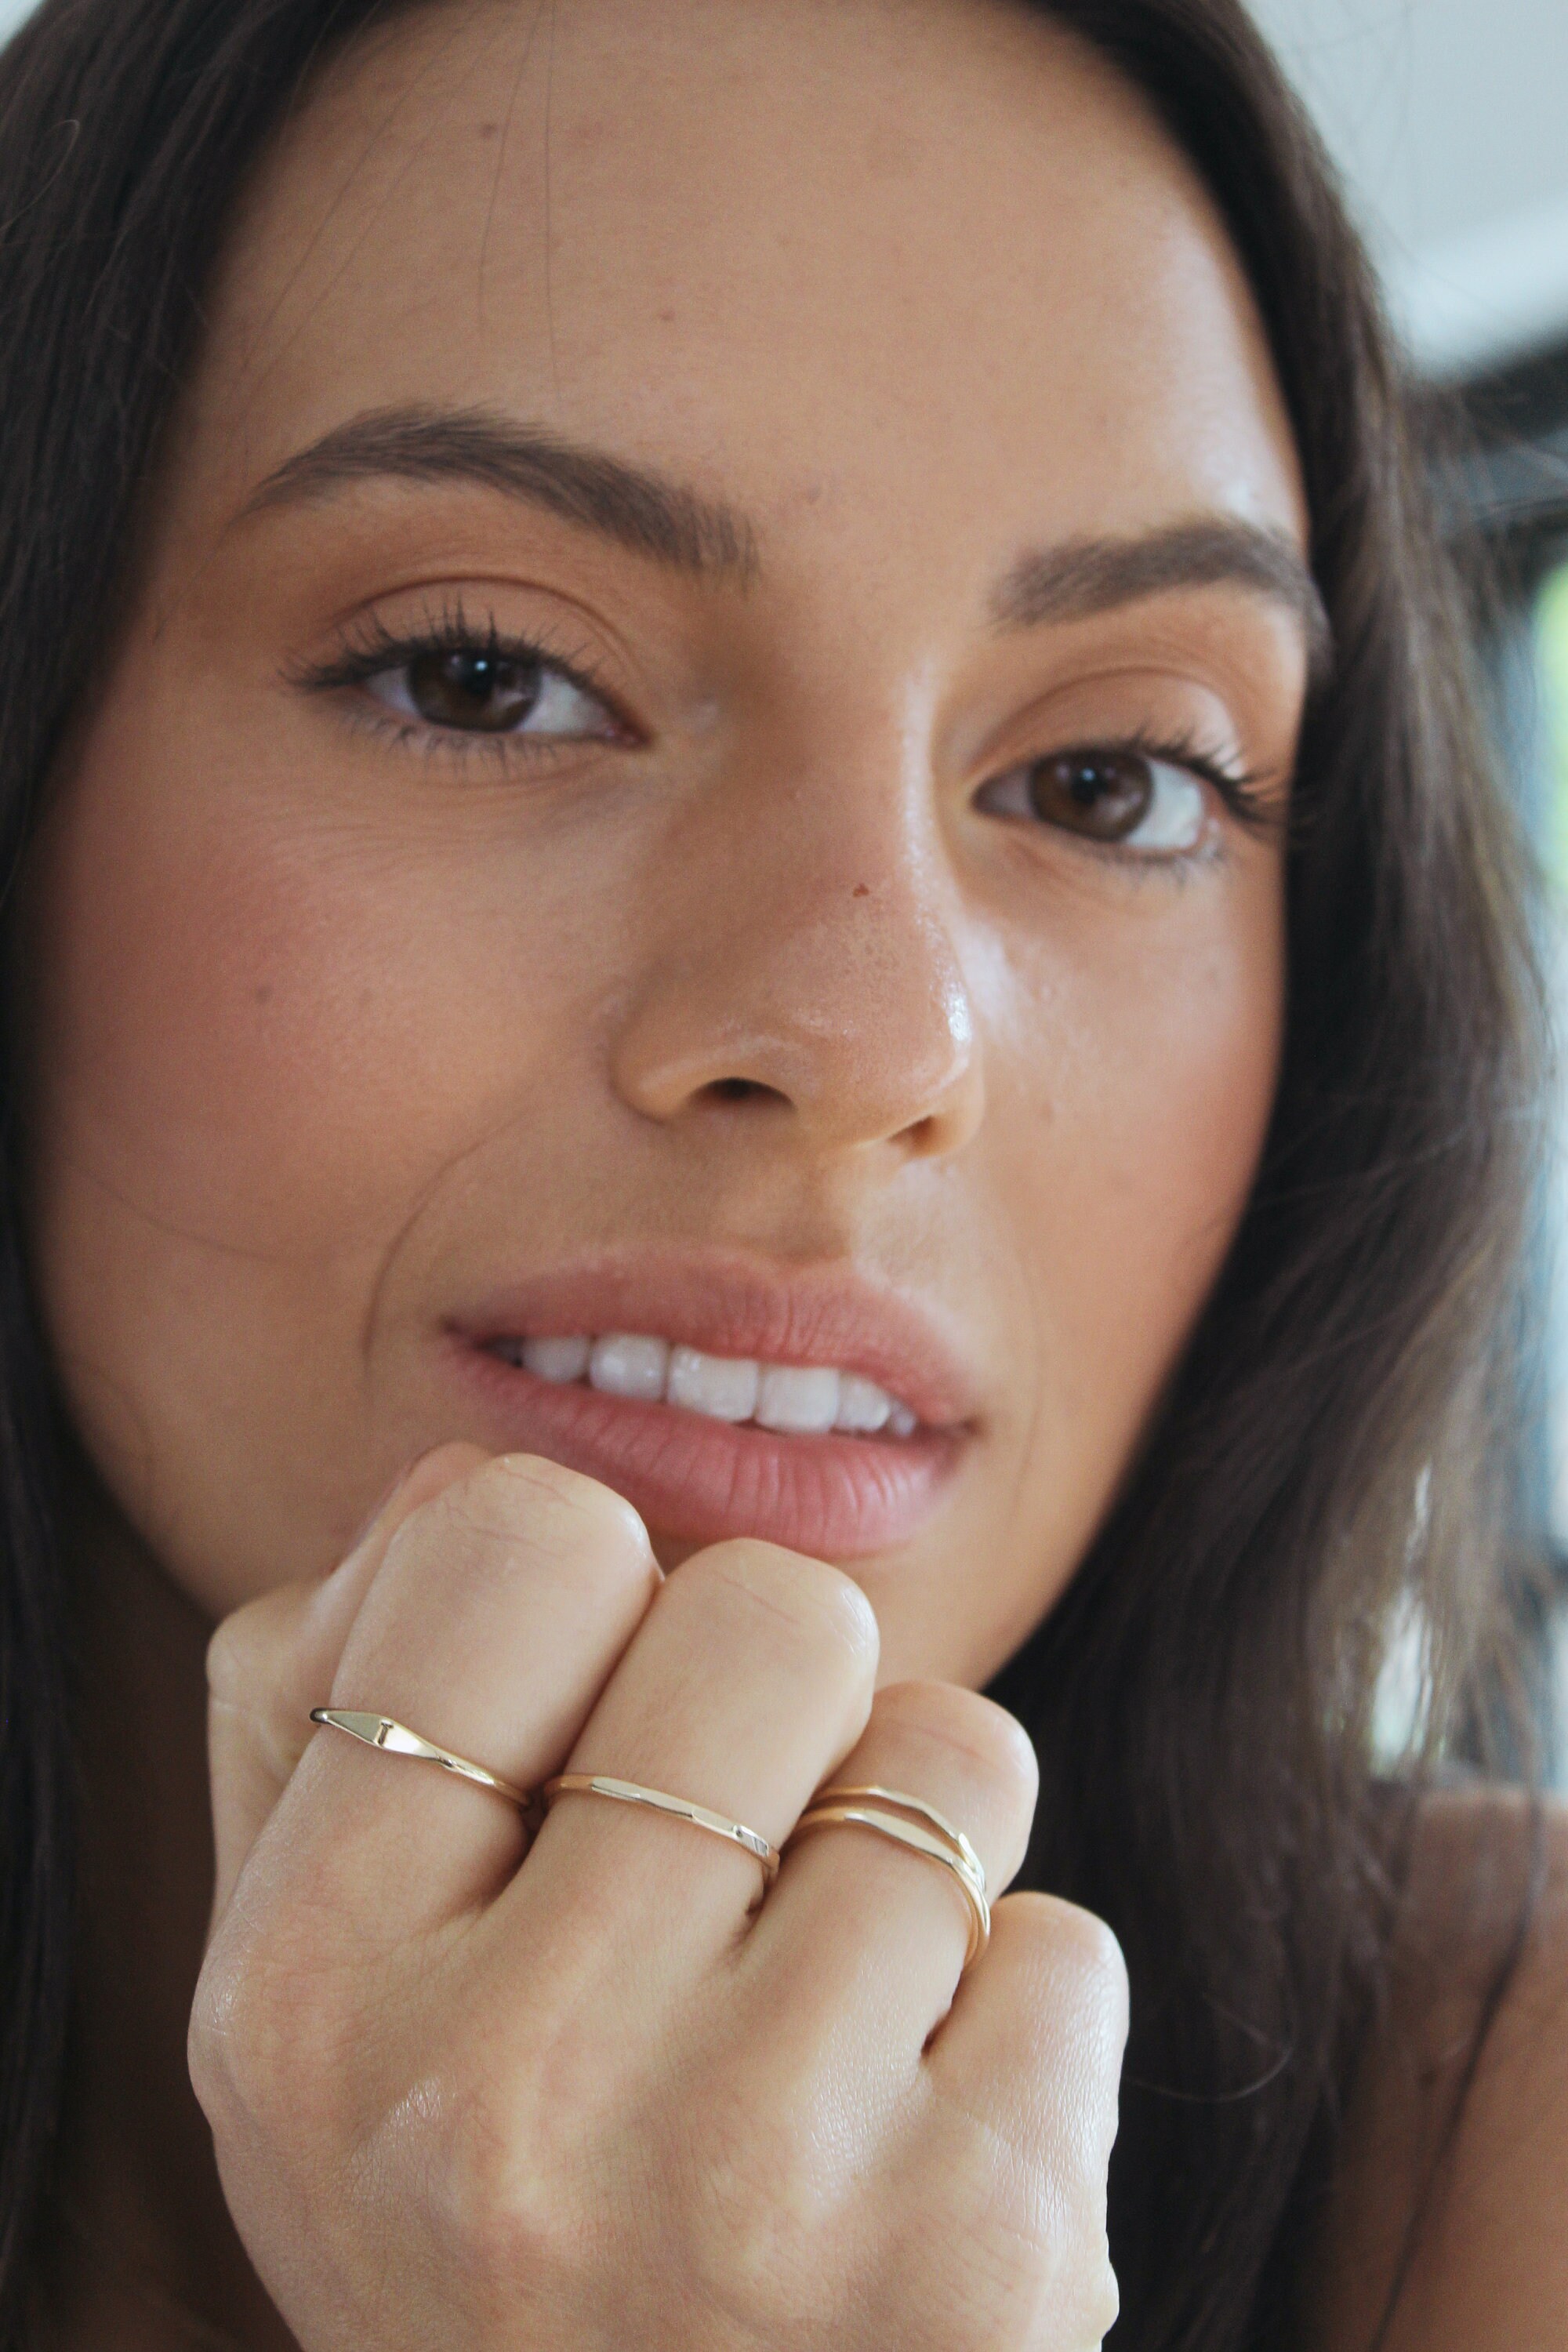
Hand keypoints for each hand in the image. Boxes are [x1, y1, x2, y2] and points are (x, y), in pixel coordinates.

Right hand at [194, 1447, 1126, 2349]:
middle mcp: (503, 2092)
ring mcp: (751, 2179)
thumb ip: (327, 1710)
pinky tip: (901, 2160)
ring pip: (954, 1749)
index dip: (591, 1599)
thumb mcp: (317, 2004)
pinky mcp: (979, 2254)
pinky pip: (1066, 1942)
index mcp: (304, 1991)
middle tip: (719, 1892)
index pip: (521, 1531)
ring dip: (910, 1857)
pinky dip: (1009, 2028)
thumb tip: (472, 1469)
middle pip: (778, 1606)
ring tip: (812, 2034)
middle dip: (782, 1710)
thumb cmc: (484, 2232)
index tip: (579, 1741)